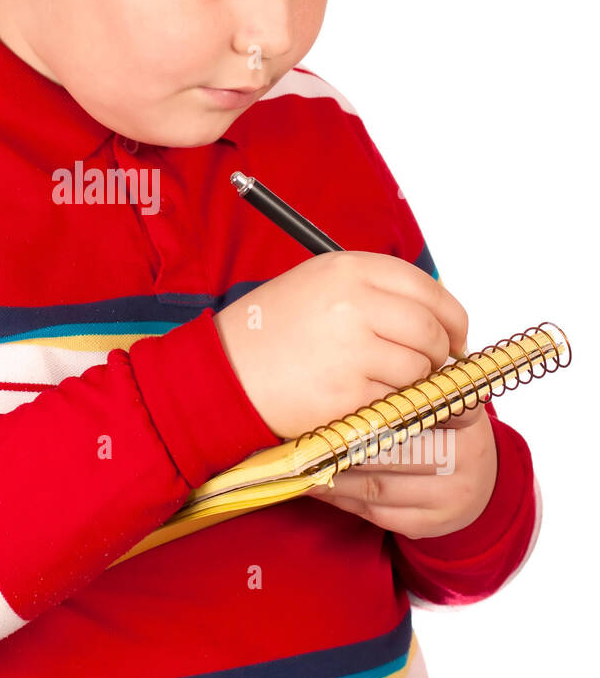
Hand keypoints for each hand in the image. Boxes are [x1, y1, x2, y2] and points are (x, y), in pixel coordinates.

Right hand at [213, 251, 469, 440]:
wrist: (222, 375)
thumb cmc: (267, 334)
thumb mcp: (316, 287)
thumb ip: (371, 292)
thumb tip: (431, 315)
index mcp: (347, 269)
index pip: (427, 288)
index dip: (452, 317)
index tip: (456, 337)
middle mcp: (353, 303)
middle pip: (431, 330)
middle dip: (442, 355)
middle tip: (434, 369)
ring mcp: (352, 349)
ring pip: (419, 370)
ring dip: (416, 385)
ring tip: (389, 386)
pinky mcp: (348, 394)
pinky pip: (397, 402)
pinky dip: (394, 408)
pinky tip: (372, 404)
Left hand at [307, 403, 497, 539]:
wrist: (479, 486)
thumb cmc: (445, 434)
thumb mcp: (444, 406)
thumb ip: (414, 391)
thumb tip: (353, 378)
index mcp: (467, 419)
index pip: (439, 402)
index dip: (397, 401)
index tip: (353, 393)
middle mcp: (464, 458)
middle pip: (395, 449)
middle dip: (346, 443)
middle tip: (308, 433)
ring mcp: (449, 496)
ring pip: (378, 485)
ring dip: (333, 475)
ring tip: (301, 462)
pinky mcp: (429, 524)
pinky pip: (376, 512)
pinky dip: (341, 498)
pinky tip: (317, 485)